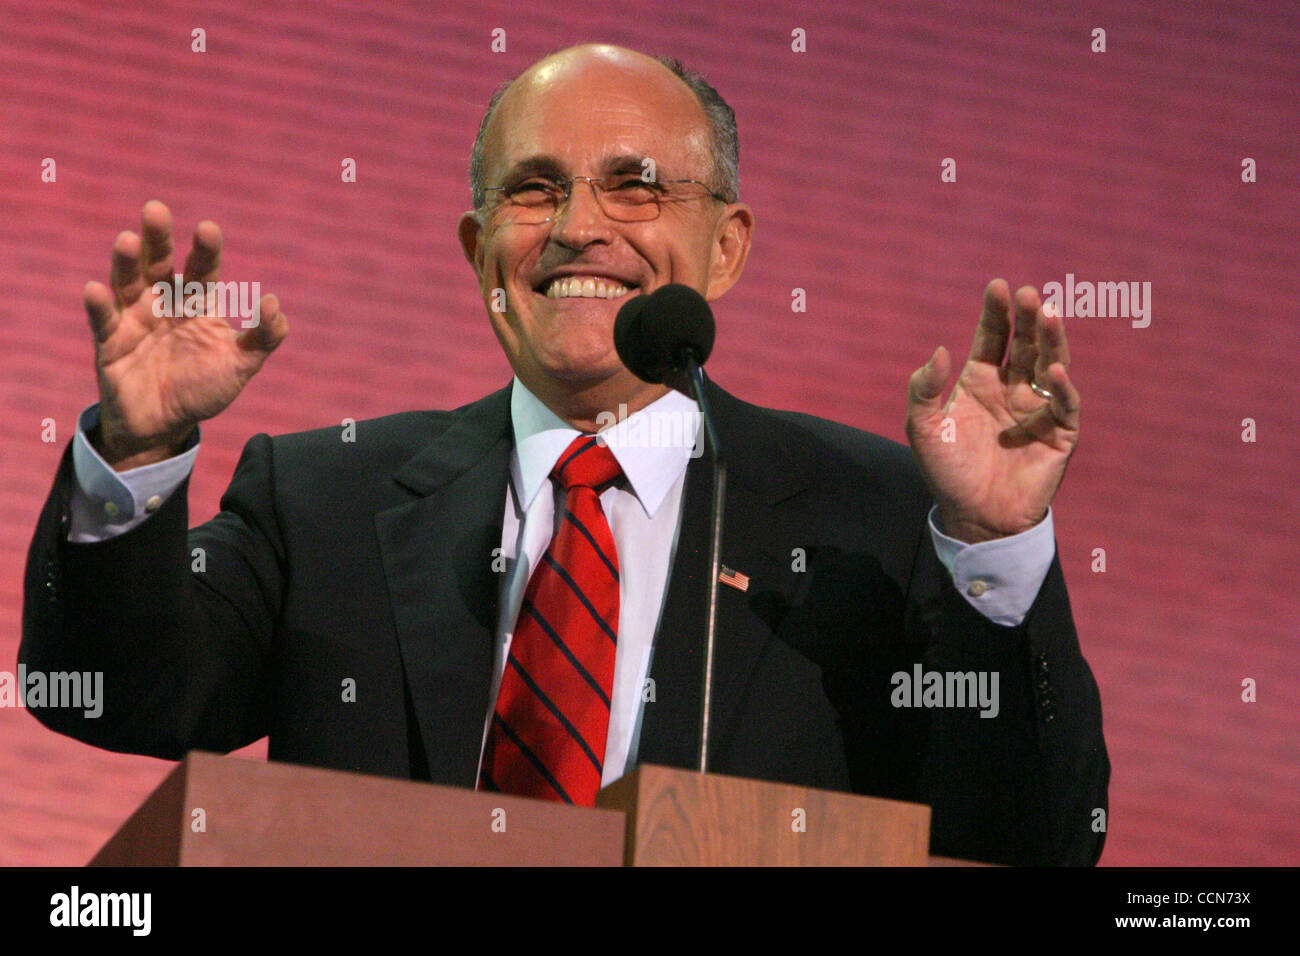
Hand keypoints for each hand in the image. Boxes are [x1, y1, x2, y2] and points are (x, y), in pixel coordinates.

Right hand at [85, 201, 287, 469]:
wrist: (165, 426)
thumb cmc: (204, 389)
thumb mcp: (241, 366)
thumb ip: (263, 338)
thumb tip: (274, 303)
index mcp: (198, 305)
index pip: (204, 271)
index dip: (206, 251)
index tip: (208, 229)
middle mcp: (164, 303)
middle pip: (160, 266)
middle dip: (158, 239)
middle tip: (156, 209)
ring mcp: (135, 319)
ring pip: (128, 283)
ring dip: (126, 262)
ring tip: (128, 239)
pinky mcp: (110, 342)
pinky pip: (103, 321)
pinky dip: (99, 306)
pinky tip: (96, 289)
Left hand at [906, 279, 1078, 542]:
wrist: (973, 517)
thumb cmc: (947, 472)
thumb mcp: (922, 429)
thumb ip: (923, 389)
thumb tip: (940, 350)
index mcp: (981, 381)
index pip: (993, 337)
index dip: (996, 312)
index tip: (997, 286)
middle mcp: (1012, 388)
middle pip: (1025, 344)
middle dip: (1027, 318)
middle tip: (1028, 293)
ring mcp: (1038, 408)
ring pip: (1050, 364)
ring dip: (1052, 339)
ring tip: (1048, 313)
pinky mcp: (1059, 433)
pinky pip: (1065, 404)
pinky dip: (1062, 386)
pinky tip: (1052, 370)